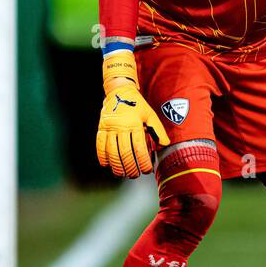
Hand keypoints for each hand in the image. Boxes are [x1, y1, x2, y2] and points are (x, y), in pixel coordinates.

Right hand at [96, 50, 168, 177]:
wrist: (119, 92)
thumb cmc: (137, 104)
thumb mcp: (150, 114)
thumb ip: (158, 130)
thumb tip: (165, 144)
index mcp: (135, 124)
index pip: (139, 148)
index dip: (143, 162)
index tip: (146, 170)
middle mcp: (121, 127)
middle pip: (125, 153)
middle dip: (130, 167)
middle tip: (135, 175)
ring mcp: (109, 128)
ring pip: (111, 152)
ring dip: (117, 165)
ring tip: (122, 173)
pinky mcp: (100, 128)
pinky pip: (99, 145)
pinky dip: (102, 157)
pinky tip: (107, 165)